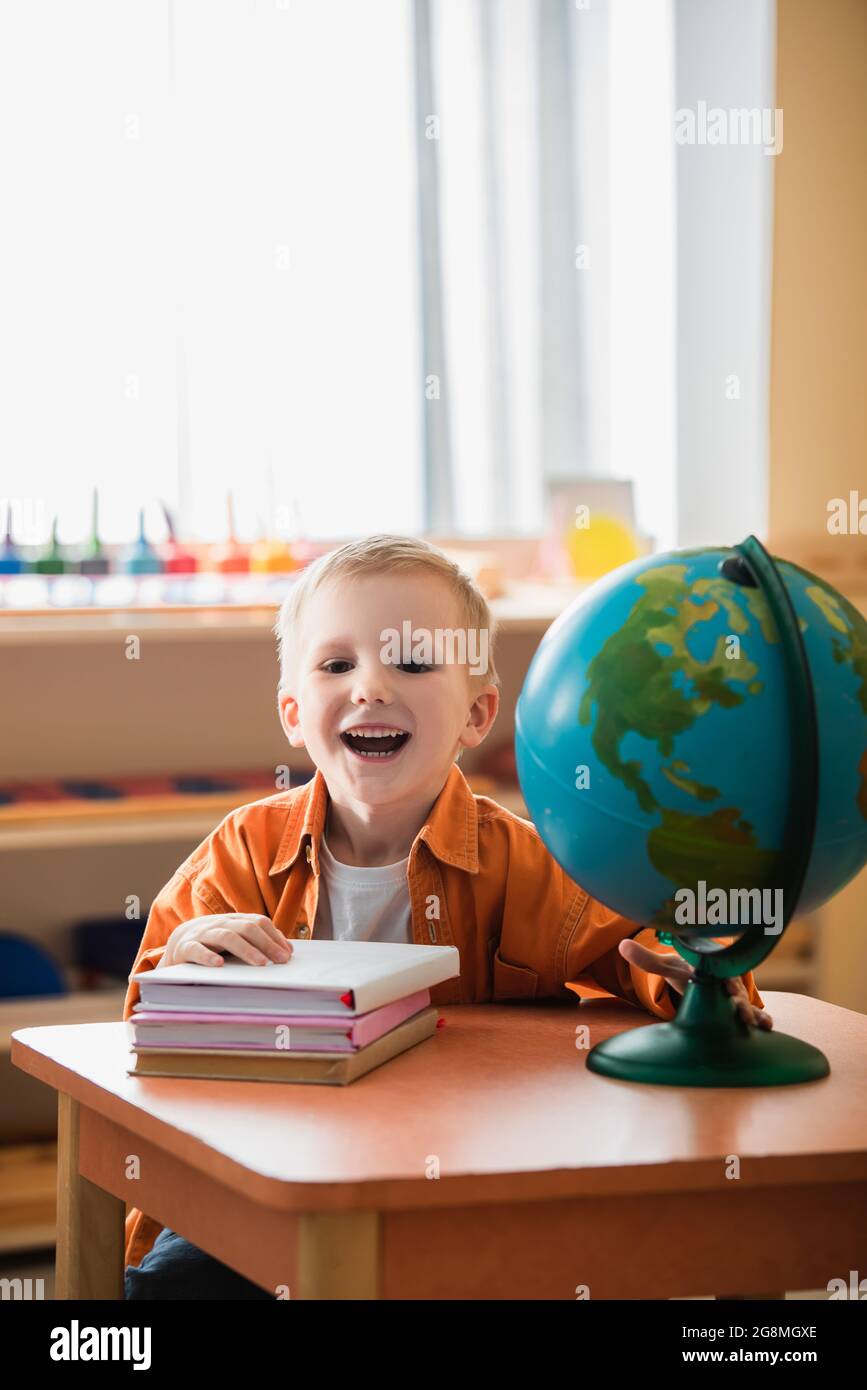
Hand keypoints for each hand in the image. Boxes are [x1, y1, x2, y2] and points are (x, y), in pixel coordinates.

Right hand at [160, 914, 293, 968]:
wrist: (176, 944)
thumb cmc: (213, 944)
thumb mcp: (234, 939)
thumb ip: (256, 941)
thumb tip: (286, 949)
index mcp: (233, 920)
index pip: (258, 922)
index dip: (274, 936)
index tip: (288, 954)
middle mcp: (219, 923)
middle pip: (247, 928)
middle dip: (267, 944)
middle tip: (281, 960)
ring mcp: (202, 934)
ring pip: (226, 936)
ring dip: (246, 950)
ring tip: (261, 964)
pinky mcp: (184, 947)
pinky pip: (197, 950)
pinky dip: (208, 956)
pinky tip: (219, 964)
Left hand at [618, 937, 773, 1029]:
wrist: (702, 973)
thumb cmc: (685, 969)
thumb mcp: (666, 966)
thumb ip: (646, 958)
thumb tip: (621, 945)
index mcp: (709, 966)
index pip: (715, 971)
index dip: (720, 978)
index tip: (725, 986)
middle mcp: (724, 979)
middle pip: (732, 987)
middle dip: (736, 996)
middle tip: (738, 1004)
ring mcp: (734, 993)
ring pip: (745, 1001)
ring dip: (751, 1011)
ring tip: (759, 1023)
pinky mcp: (739, 1006)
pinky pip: (753, 1010)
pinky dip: (762, 1017)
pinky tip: (768, 1028)